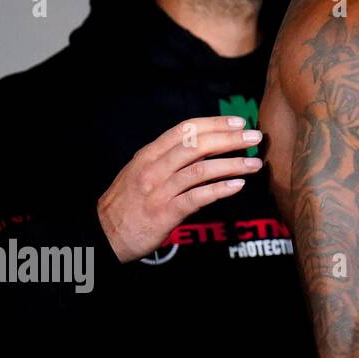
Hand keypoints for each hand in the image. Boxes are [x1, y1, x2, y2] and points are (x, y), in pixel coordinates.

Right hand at [97, 116, 263, 261]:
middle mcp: (153, 168)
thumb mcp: (143, 172)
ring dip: (232, 164)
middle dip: (229, 139)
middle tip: (255, 138)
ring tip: (255, 164)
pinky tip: (238, 186)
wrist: (103, 235)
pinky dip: (220, 189)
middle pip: (197, 146)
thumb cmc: (129, 202)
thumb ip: (169, 159)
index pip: (185, 130)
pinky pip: (197, 197)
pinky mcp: (164, 212)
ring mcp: (158, 190)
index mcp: (149, 155)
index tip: (237, 122)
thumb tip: (207, 145)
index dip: (214, 123)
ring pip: (201, 170)